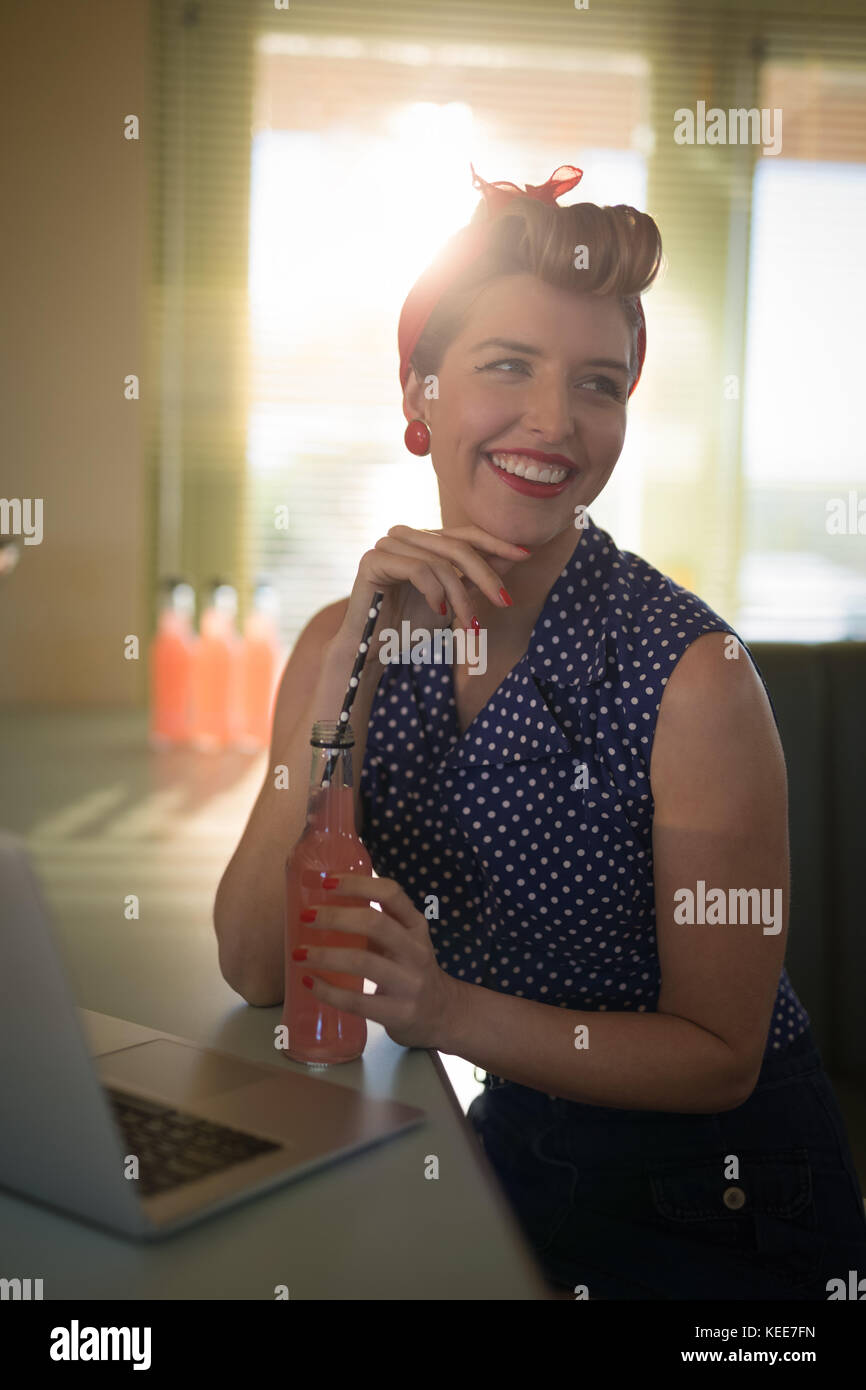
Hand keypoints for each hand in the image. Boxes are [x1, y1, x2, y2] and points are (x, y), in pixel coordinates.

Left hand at [298, 874, 461, 1050]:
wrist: (443, 1014)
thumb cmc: (411, 969)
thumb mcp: (404, 940)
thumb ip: (376, 924)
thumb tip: (322, 903)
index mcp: (416, 925)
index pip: (391, 893)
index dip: (357, 884)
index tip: (327, 882)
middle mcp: (416, 950)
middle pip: (374, 923)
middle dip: (335, 917)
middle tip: (306, 917)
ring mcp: (409, 983)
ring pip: (363, 962)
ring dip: (325, 955)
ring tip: (299, 953)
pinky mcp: (398, 1012)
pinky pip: (357, 1002)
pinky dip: (328, 991)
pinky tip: (309, 982)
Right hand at [335, 524, 530, 648]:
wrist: (373, 648)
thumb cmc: (411, 624)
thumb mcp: (454, 599)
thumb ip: (477, 577)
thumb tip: (515, 556)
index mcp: (423, 539)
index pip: (466, 534)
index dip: (497, 543)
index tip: (526, 555)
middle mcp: (405, 535)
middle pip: (457, 547)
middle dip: (486, 575)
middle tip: (505, 601)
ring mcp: (387, 544)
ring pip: (440, 563)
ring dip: (461, 597)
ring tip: (468, 624)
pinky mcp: (373, 559)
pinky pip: (417, 569)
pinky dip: (435, 593)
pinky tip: (439, 612)